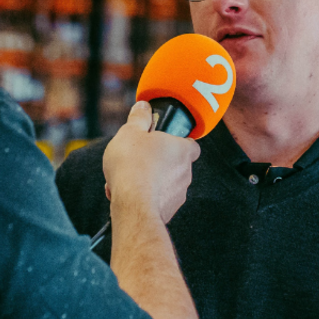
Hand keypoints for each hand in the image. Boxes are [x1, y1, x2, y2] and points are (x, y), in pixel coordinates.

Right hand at [103, 101, 200, 223]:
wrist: (133, 206)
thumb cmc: (133, 166)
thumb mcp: (130, 132)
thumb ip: (139, 117)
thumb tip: (143, 106)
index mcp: (183, 150)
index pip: (191, 144)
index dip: (177, 142)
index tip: (162, 142)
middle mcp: (186, 173)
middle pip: (175, 164)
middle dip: (158, 163)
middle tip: (137, 160)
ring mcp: (179, 195)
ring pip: (165, 184)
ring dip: (149, 181)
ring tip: (127, 179)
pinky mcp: (169, 211)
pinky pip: (158, 200)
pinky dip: (145, 197)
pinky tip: (127, 195)